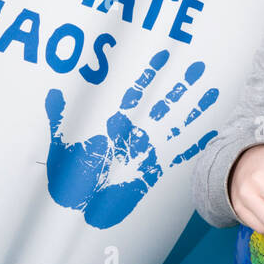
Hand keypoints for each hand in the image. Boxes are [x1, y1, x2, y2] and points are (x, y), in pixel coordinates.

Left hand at [45, 52, 217, 229]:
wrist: (79, 206)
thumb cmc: (68, 174)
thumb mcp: (59, 144)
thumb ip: (58, 119)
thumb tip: (52, 95)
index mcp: (116, 124)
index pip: (136, 93)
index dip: (149, 75)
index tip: (162, 57)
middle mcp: (135, 134)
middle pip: (162, 104)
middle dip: (180, 87)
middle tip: (198, 67)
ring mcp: (147, 151)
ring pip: (175, 124)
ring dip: (192, 109)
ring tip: (211, 92)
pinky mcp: (153, 171)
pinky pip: (177, 155)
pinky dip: (193, 145)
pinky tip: (209, 134)